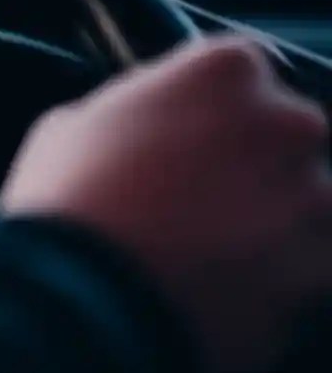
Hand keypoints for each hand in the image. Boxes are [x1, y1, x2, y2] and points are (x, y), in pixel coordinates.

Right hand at [0, 35, 331, 372]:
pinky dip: (276, 279)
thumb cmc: (66, 202)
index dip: (208, 107)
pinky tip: (221, 290)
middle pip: (285, 134)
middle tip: (192, 198)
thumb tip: (135, 128)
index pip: (242, 69)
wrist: (81, 304)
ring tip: (206, 253)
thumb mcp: (70, 127)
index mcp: (224, 70)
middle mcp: (286, 122)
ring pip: (306, 204)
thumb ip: (127, 113)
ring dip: (270, 222)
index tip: (185, 134)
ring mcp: (311, 200)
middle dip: (249, 163)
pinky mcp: (318, 271)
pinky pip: (308, 268)